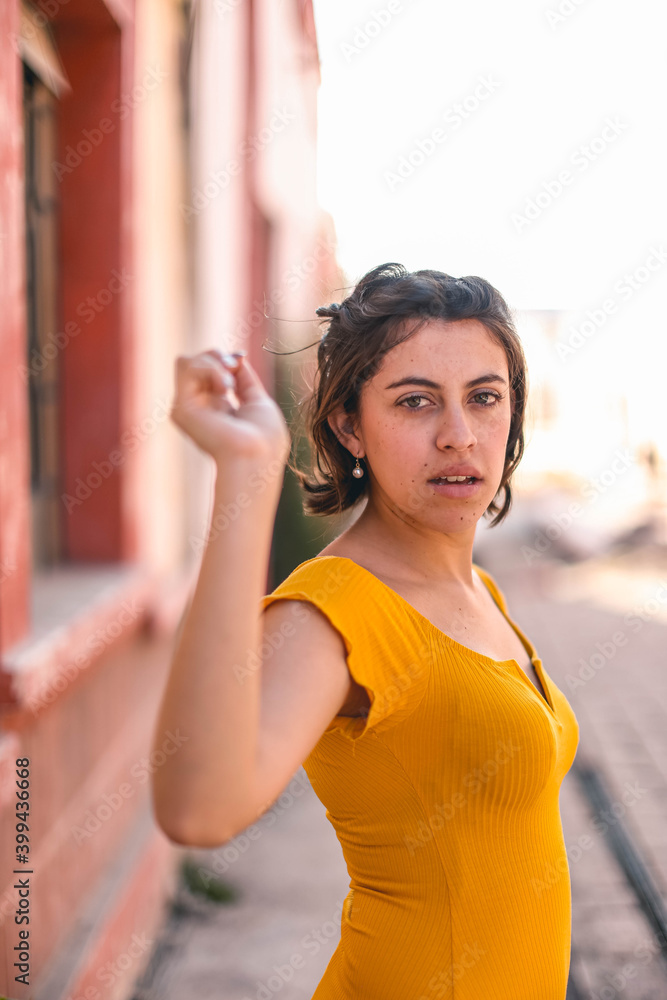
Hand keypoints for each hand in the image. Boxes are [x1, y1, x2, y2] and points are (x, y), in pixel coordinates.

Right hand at [169, 349, 290, 464]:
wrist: (255, 456)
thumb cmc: (264, 437)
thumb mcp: (258, 401)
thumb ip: (244, 380)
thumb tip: (236, 358)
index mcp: (218, 410)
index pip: (209, 372)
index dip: (224, 361)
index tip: (239, 362)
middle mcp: (199, 409)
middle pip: (195, 363)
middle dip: (216, 356)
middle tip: (232, 367)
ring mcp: (187, 409)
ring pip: (186, 362)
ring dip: (213, 362)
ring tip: (228, 384)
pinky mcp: (180, 408)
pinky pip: (186, 366)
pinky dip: (210, 368)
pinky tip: (224, 387)